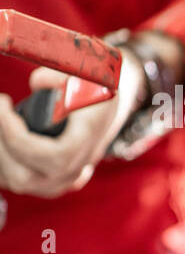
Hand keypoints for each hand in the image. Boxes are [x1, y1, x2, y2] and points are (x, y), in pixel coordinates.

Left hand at [0, 50, 145, 197]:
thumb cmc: (92, 86)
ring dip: (0, 153)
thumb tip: (38, 83)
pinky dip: (2, 161)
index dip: (20, 137)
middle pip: (27, 177)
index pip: (55, 156)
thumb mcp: (85, 71)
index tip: (3, 106)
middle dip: (1, 144)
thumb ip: (61, 76)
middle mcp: (78, 167)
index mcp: (89, 138)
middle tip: (0, 111)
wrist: (105, 106)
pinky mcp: (50, 182)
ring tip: (2, 121)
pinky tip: (4, 135)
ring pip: (19, 182)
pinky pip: (17, 182)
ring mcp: (64, 179)